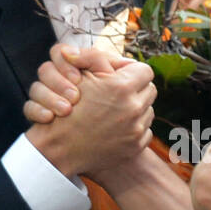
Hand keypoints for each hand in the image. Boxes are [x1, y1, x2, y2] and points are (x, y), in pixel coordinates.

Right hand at [25, 50, 156, 181]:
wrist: (60, 148)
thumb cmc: (67, 108)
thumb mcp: (81, 77)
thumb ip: (102, 61)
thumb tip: (126, 61)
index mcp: (121, 87)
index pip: (144, 70)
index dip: (132, 71)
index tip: (123, 76)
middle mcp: (133, 108)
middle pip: (150, 90)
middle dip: (137, 89)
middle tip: (121, 93)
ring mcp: (136, 130)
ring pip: (148, 110)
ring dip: (137, 108)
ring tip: (117, 111)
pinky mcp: (136, 146)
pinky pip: (145, 130)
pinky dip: (134, 128)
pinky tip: (117, 128)